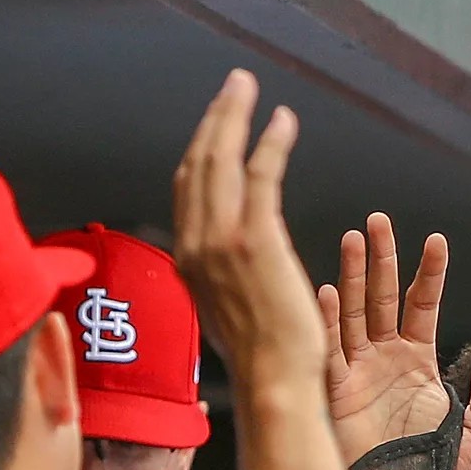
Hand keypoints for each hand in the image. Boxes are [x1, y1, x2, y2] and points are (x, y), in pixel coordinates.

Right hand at [174, 71, 327, 391]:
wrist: (271, 381)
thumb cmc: (261, 360)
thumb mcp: (222, 312)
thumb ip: (214, 277)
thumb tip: (214, 262)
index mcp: (188, 261)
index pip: (187, 189)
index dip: (201, 149)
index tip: (216, 124)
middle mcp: (196, 244)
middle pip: (197, 163)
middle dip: (214, 119)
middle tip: (233, 87)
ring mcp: (222, 240)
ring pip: (220, 160)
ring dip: (235, 116)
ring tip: (250, 88)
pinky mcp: (256, 239)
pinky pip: (258, 175)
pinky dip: (270, 142)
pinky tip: (283, 121)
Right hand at [320, 214, 470, 469]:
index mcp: (415, 364)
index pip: (421, 305)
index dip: (428, 273)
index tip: (435, 240)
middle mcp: (381, 360)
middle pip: (379, 296)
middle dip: (380, 258)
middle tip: (379, 221)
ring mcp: (354, 371)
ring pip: (350, 312)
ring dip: (350, 275)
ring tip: (353, 239)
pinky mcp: (332, 391)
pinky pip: (327, 350)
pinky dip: (325, 321)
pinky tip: (324, 292)